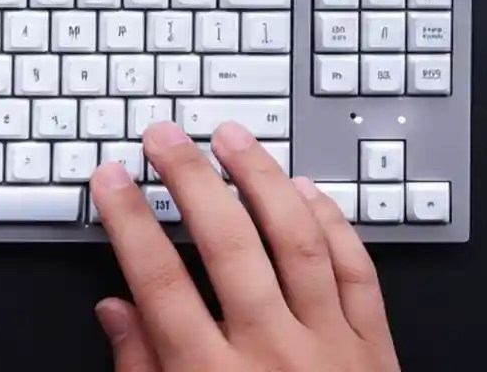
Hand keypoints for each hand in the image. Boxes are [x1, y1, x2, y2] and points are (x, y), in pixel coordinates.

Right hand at [89, 122, 399, 371]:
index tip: (110, 182)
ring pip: (294, 240)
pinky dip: (332, 223)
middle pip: (224, 243)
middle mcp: (271, 354)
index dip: (129, 222)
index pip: (158, 281)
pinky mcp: (376, 349)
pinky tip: (307, 190)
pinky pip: (356, 270)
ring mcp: (329, 347)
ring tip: (232, 138)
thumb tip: (114, 310)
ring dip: (260, 178)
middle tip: (164, 137)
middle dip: (189, 179)